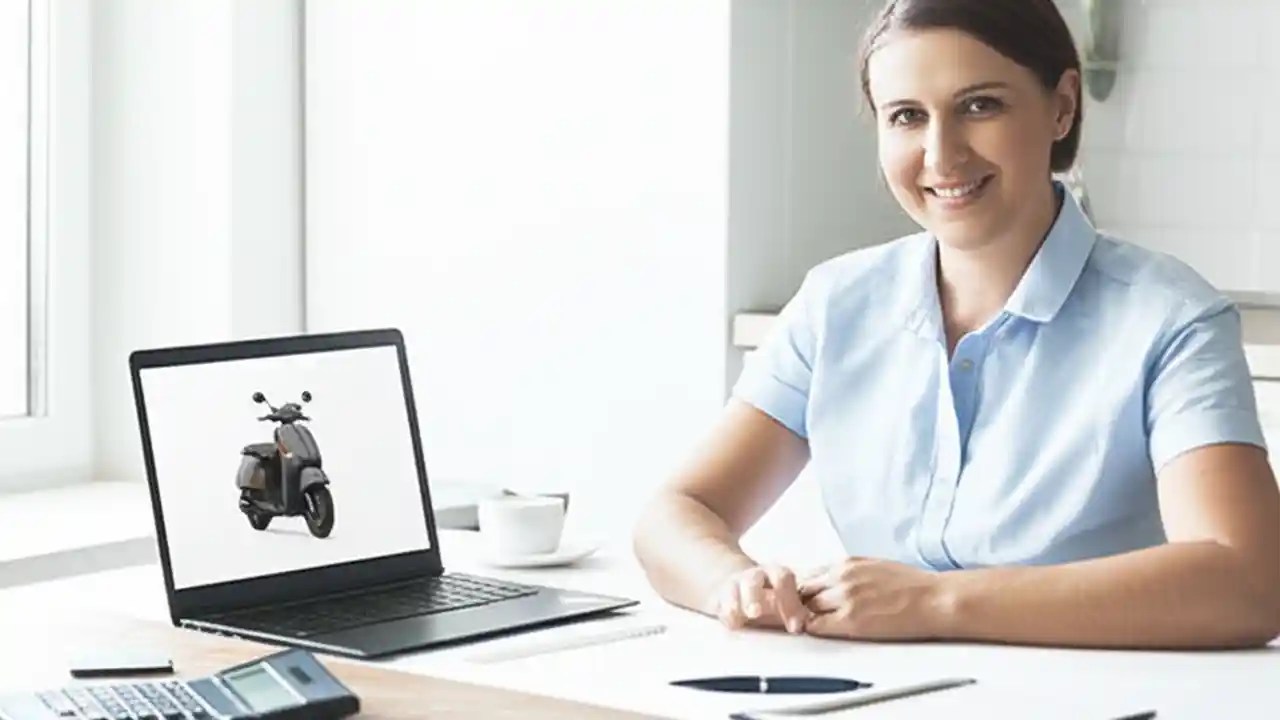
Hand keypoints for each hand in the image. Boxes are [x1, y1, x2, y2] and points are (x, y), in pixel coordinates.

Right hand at [713, 565, 808, 633]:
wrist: (737, 587)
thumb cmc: (769, 599)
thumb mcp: (786, 602)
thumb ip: (796, 611)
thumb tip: (808, 623)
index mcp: (774, 574)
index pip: (782, 579)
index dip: (789, 602)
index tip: (794, 627)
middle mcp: (753, 576)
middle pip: (752, 580)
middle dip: (753, 595)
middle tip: (756, 613)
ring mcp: (734, 585)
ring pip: (733, 589)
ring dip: (738, 603)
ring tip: (743, 616)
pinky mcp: (720, 598)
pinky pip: (721, 605)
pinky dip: (727, 614)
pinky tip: (734, 624)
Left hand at [797, 557, 947, 640]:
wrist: (934, 599)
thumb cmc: (913, 586)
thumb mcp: (875, 567)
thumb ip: (850, 574)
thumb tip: (834, 583)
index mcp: (847, 564)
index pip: (809, 575)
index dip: (804, 590)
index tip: (803, 600)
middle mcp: (842, 577)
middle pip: (802, 591)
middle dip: (800, 604)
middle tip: (802, 616)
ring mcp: (845, 598)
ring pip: (805, 608)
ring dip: (806, 617)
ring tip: (813, 627)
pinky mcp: (851, 620)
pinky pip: (816, 626)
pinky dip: (813, 630)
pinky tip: (821, 633)